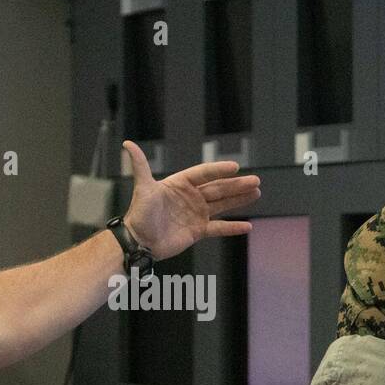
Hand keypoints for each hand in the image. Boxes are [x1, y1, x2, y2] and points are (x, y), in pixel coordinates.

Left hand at [120, 139, 260, 259]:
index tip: (235, 167)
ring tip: (256, 193)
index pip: (204, 174)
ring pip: (222, 205)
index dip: (219, 170)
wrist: (138, 242)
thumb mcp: (143, 188)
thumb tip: (127, 143)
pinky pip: (219, 228)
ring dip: (239, 200)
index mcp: (180, 184)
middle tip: (256, 181)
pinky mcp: (198, 231)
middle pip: (218, 188)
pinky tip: (247, 226)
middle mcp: (191, 197)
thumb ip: (140, 165)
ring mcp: (196, 214)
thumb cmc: (139, 214)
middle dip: (237, 185)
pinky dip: (232, 228)